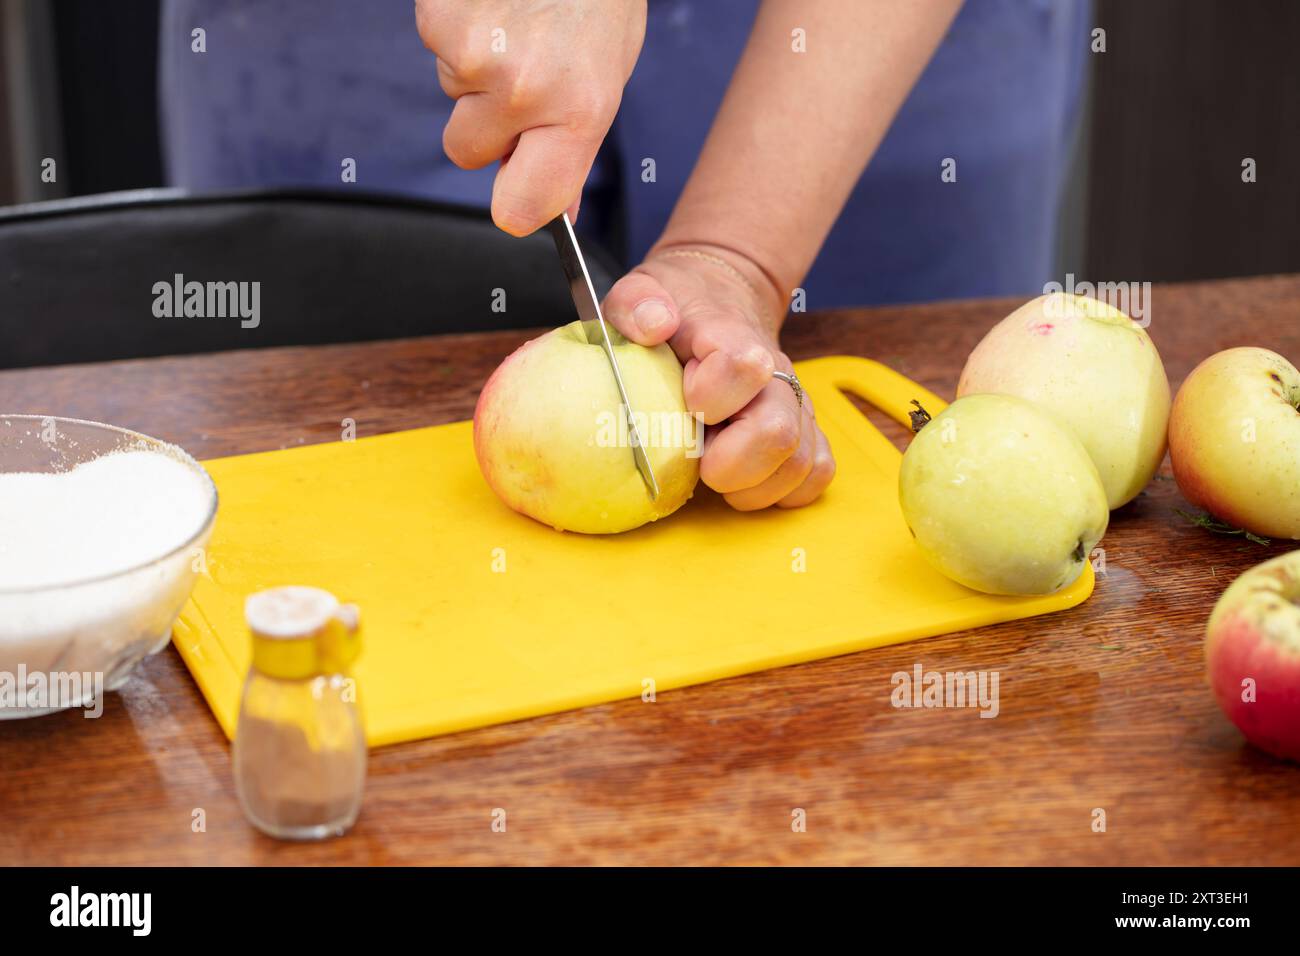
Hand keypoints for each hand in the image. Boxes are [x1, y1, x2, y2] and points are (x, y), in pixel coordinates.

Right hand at [415, 0, 646, 235]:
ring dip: (477, 69)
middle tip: (524, 72)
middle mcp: (522, 90)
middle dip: (486, 124)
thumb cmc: (596, 2)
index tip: (517, 193)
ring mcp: (473, 54)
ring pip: (452, 95)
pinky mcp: (437, 18)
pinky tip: (495, 6)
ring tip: (517, 25)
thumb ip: (575, 150)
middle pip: (468, 152)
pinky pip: (437, 48)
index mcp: (577, 112)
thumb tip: (560, 215)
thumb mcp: (606, 79)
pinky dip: (460, 30)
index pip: (522, 207)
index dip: (515, 206)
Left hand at [602, 247, 835, 509]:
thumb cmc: (676, 307)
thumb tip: (655, 324)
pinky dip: (782, 492)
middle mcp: (774, 374)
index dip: (708, 397)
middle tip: (698, 462)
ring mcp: (795, 404)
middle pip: (777, 433)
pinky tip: (746, 481)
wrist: (723, 296)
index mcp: (731, 339)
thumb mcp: (641, 292)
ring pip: (800, 463)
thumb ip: (637, 303)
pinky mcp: (806, 429)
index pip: (743, 368)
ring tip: (717, 474)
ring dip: (752, 487)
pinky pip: (816, 474)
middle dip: (729, 466)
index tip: (685, 404)